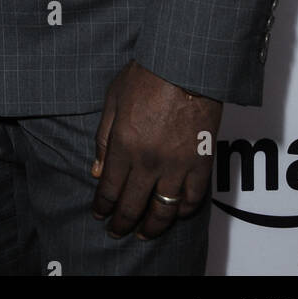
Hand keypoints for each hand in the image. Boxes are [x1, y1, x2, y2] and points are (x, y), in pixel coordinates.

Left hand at [91, 59, 221, 239]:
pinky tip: (175, 214)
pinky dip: (184, 212)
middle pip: (133, 206)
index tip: (98, 215)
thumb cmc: (146, 75)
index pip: (109, 188)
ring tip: (143, 234)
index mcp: (124, 145)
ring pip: (164, 211)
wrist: (186, 64)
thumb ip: (103, 138)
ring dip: (151, 227)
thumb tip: (95, 171)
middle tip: (116, 231)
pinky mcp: (202, 163)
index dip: (102, 206)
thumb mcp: (113, 101)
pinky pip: (194, 199)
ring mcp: (177, 165)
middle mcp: (149, 161)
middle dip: (121, 223)